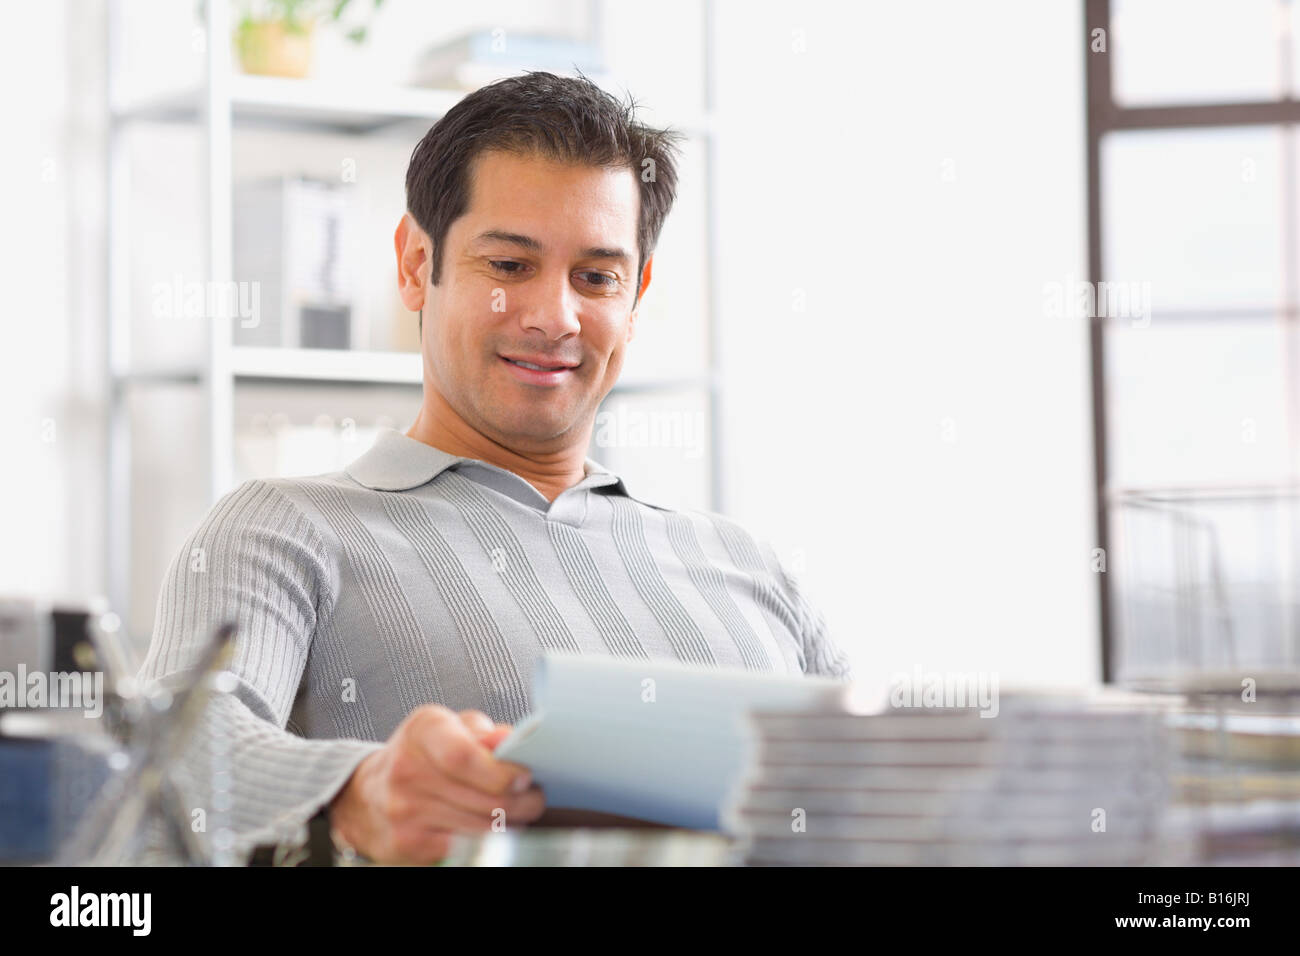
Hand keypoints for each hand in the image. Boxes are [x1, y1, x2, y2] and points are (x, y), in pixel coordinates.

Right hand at [327, 705, 543, 864]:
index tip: (525, 777)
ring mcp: (405, 810)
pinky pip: (467, 847)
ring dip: (511, 823)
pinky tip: (491, 828)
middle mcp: (408, 769)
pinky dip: (488, 841)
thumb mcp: (452, 728)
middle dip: (522, 802)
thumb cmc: (422, 755)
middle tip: (533, 798)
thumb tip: (511, 740)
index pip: (465, 756)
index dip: (503, 772)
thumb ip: (485, 733)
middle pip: (484, 798)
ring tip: (516, 812)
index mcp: (424, 730)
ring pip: (482, 828)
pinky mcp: (409, 844)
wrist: (369, 794)